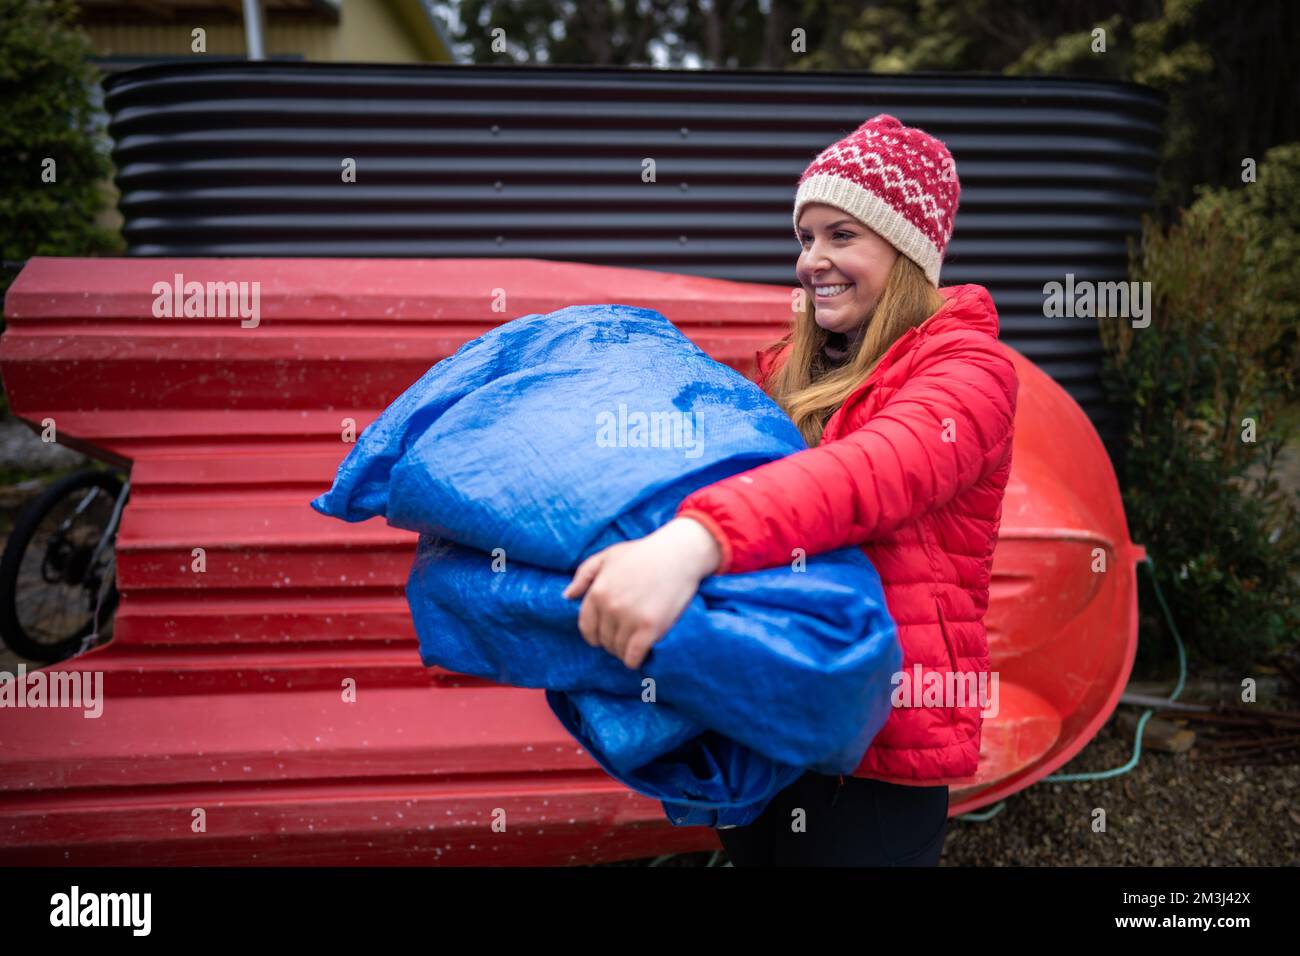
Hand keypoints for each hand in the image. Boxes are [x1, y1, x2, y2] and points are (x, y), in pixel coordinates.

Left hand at [562, 517, 722, 668]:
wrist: (679, 553)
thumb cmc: (643, 553)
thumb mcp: (608, 556)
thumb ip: (584, 574)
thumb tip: (567, 596)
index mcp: (597, 592)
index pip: (587, 628)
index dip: (594, 636)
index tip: (605, 636)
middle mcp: (610, 607)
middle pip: (604, 641)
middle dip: (612, 642)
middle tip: (626, 636)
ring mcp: (630, 618)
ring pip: (618, 650)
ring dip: (625, 651)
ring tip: (635, 643)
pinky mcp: (650, 627)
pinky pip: (634, 657)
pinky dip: (635, 660)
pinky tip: (640, 656)